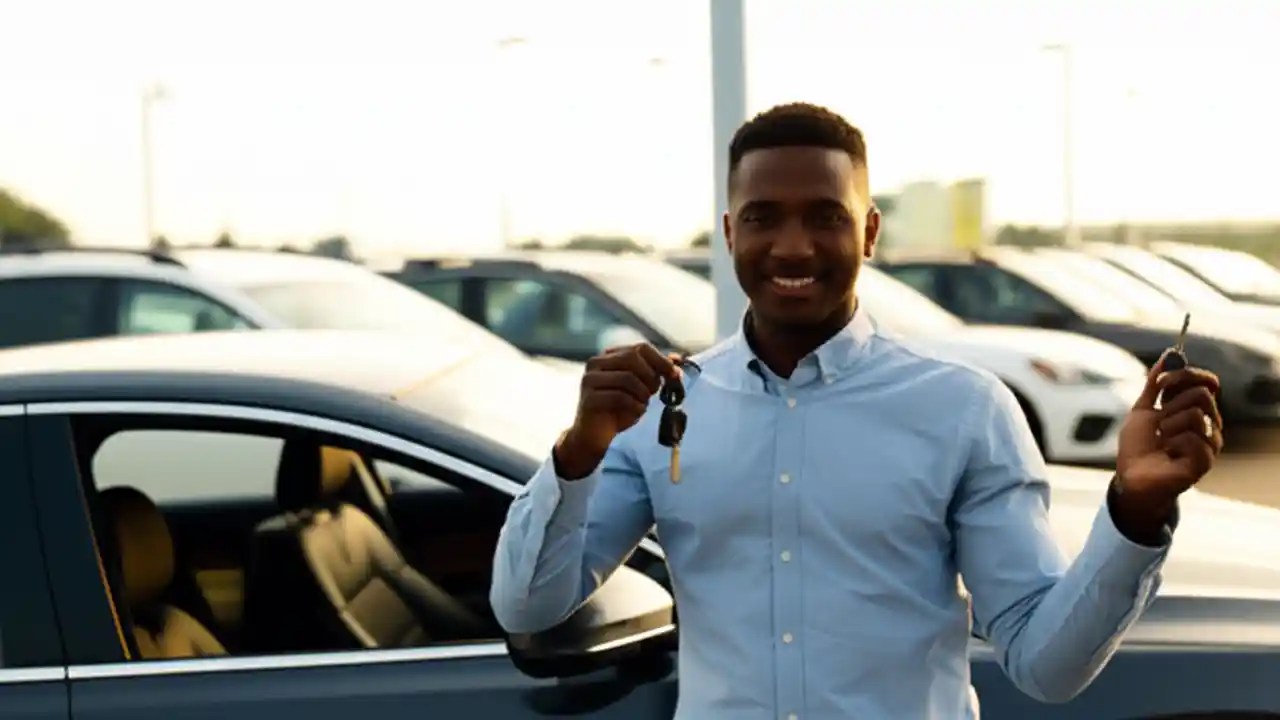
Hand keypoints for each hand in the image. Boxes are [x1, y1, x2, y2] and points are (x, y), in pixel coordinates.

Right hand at [554, 343, 679, 478]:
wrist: (594, 436)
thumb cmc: (617, 410)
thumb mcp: (640, 389)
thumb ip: (655, 373)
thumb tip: (677, 359)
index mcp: (609, 356)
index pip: (640, 348)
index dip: (661, 360)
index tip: (674, 375)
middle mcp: (596, 363)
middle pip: (633, 357)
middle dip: (650, 376)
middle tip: (654, 392)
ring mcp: (589, 380)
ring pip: (627, 377)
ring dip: (642, 393)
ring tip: (643, 404)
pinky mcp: (589, 398)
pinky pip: (619, 397)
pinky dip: (635, 406)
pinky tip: (636, 412)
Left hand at [1114, 351, 1223, 523]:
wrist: (1131, 476)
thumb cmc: (1137, 446)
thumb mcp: (1142, 408)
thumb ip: (1155, 383)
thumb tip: (1169, 355)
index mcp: (1195, 409)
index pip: (1207, 382)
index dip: (1186, 375)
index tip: (1161, 382)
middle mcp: (1209, 424)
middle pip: (1202, 394)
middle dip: (1171, 404)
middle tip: (1157, 423)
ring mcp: (1210, 443)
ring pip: (1196, 414)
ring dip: (1168, 425)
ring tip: (1161, 441)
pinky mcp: (1206, 460)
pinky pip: (1193, 437)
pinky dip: (1172, 443)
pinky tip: (1168, 454)